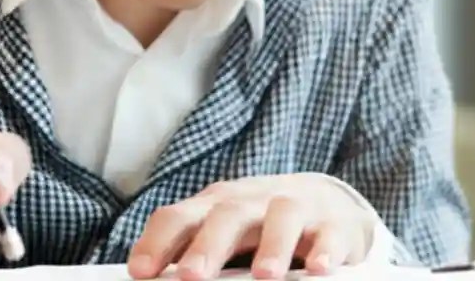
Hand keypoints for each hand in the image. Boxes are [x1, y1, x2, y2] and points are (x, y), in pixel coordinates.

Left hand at [127, 174, 376, 279]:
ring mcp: (296, 207)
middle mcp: (252, 201)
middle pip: (226, 215)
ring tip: (264, 276)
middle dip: (207, 246)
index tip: (140, 272)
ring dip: (272, 246)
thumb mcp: (224, 231)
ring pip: (281, 217)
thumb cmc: (261, 224)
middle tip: (191, 276)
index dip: (157, 243)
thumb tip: (150, 278)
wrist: (329, 201)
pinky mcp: (334, 224)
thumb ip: (192, 250)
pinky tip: (318, 269)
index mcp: (216, 205)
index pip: (179, 217)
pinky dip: (324, 250)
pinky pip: (329, 234)